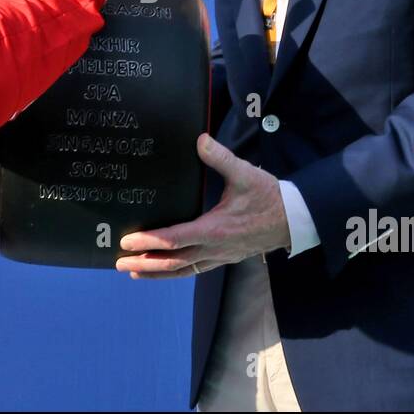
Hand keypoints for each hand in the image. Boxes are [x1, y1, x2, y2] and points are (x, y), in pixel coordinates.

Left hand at [115, 133, 290, 278]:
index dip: (148, 241)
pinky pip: (195, 269)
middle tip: (119, 263)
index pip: (174, 239)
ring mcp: (219, 256)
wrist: (294, 220)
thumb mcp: (245, 174)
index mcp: (214, 229)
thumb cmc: (269, 197)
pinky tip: (165, 269)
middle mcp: (214, 248)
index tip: (126, 242)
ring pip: (183, 270)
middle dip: (145, 263)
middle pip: (173, 262)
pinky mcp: (225, 258)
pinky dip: (176, 271)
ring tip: (134, 273)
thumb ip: (221, 158)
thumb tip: (200, 140)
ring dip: (157, 272)